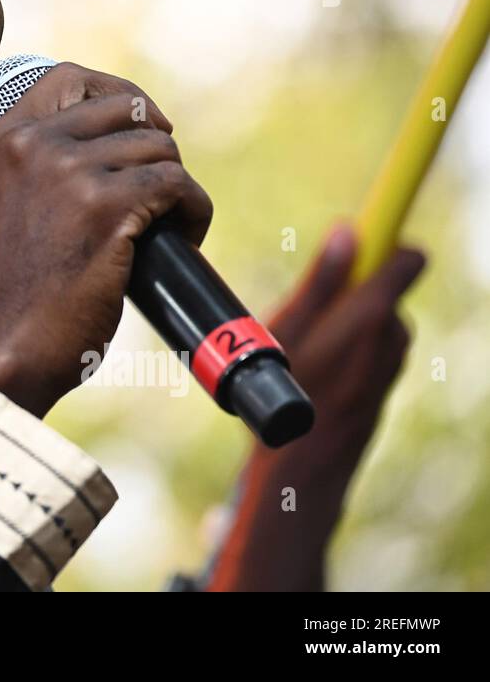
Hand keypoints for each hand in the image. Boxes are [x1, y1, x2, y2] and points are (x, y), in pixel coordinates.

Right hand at [0, 62, 212, 416]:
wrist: (6, 346)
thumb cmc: (13, 290)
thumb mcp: (6, 202)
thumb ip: (40, 163)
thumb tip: (117, 138)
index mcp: (0, 139)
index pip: (69, 77)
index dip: (117, 94)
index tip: (141, 128)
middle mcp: (30, 143)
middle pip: (128, 108)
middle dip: (156, 147)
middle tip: (159, 192)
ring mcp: (67, 171)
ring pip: (160, 149)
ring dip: (176, 187)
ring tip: (166, 226)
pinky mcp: (106, 206)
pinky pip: (178, 185)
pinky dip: (194, 213)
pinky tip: (183, 238)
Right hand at [207, 226, 425, 589]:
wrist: (304, 464)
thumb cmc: (287, 393)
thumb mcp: (288, 328)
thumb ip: (322, 279)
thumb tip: (348, 230)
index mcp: (372, 315)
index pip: (406, 258)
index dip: (386, 243)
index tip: (362, 240)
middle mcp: (392, 337)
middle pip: (384, 289)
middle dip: (352, 288)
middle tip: (307, 307)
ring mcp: (392, 363)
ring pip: (377, 320)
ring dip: (348, 320)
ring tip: (304, 344)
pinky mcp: (384, 383)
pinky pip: (372, 347)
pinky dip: (349, 346)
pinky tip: (316, 367)